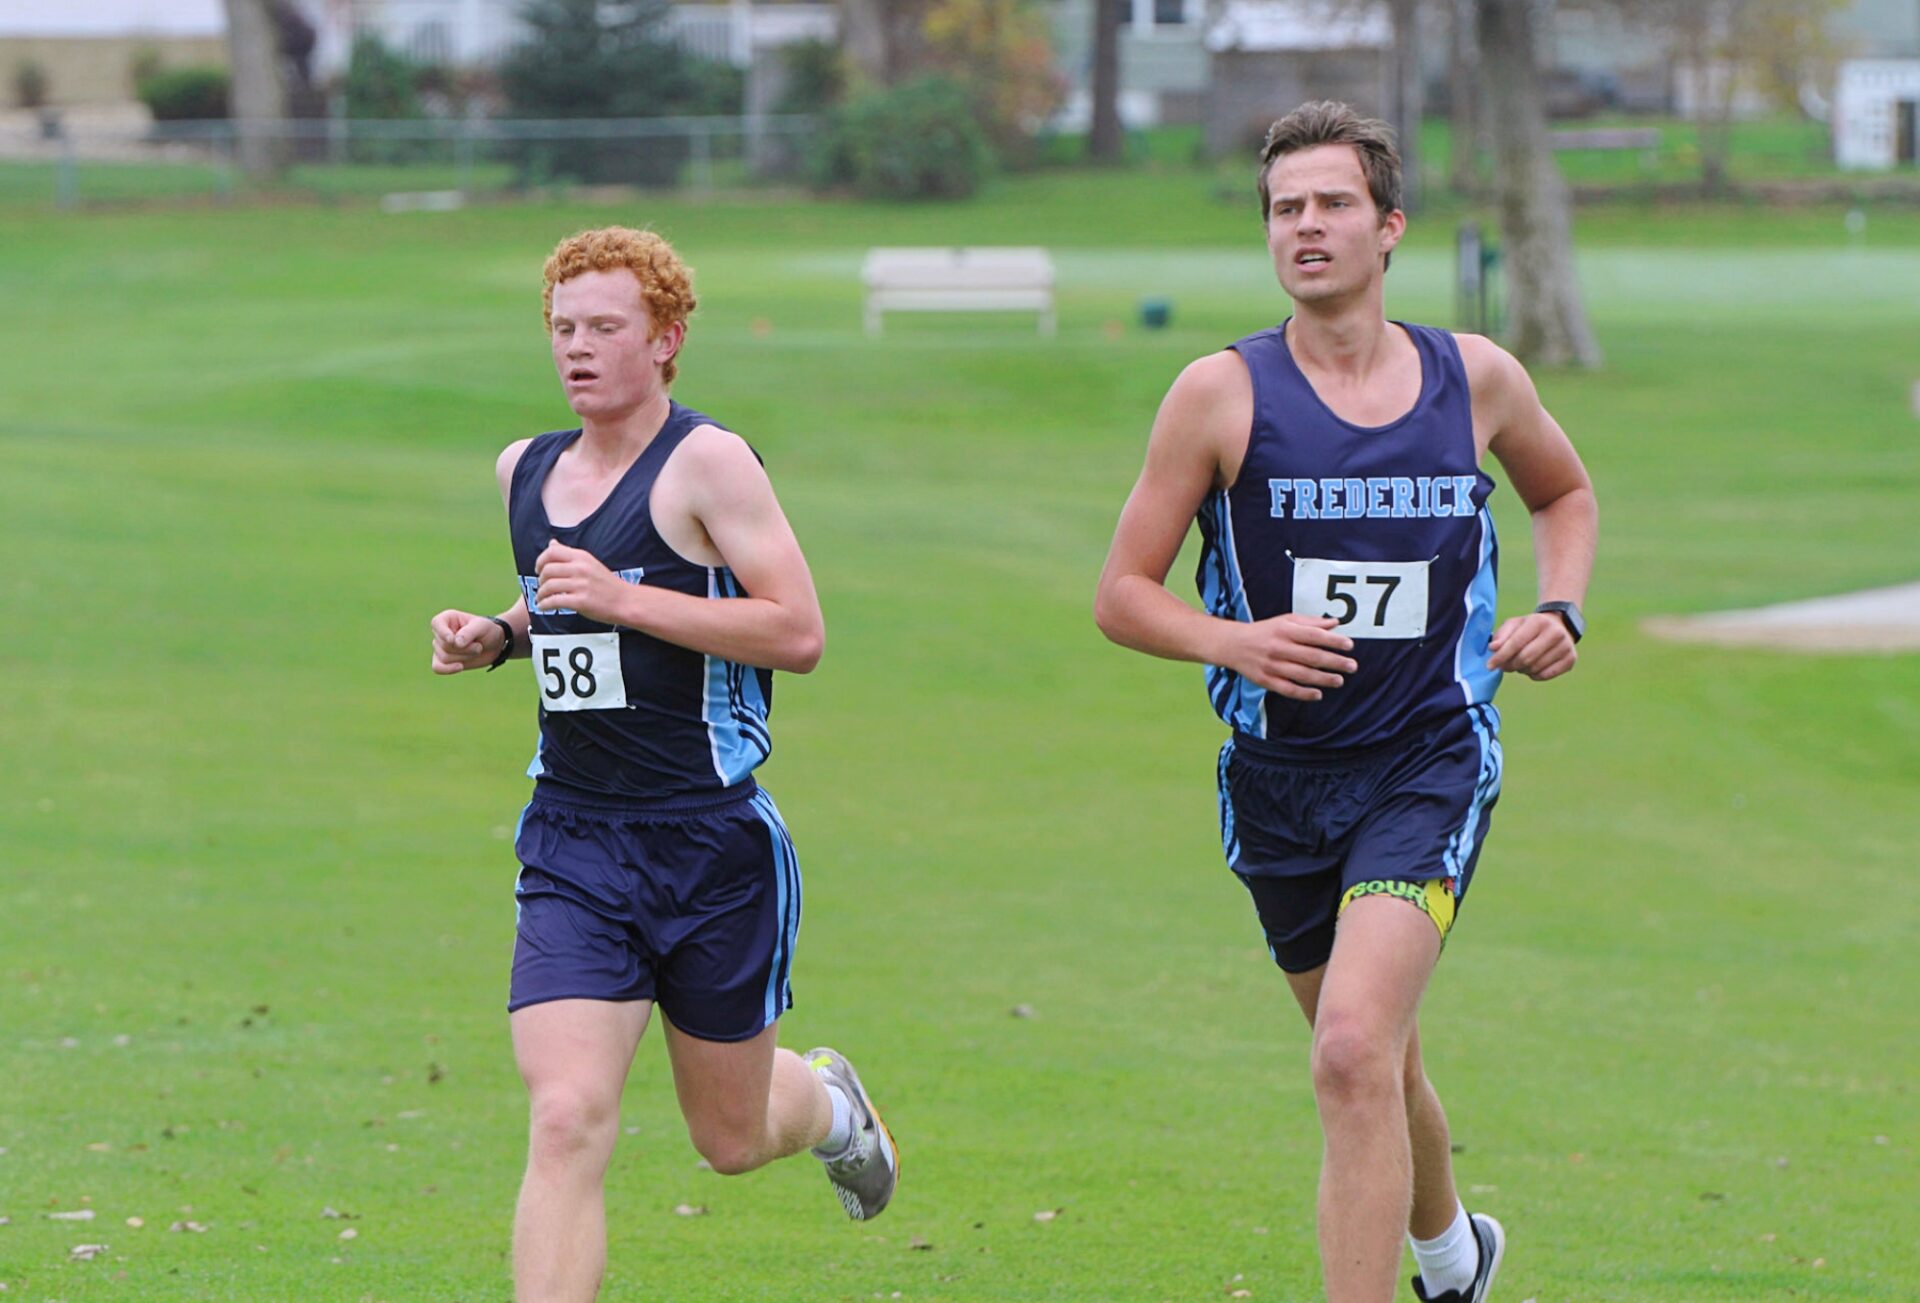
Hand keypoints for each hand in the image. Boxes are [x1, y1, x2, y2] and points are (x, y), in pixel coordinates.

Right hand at [430, 609, 504, 674]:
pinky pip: (437, 668)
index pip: (436, 623)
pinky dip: (448, 669)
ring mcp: (440, 647)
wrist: (493, 645)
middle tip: (478, 646)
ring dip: (465, 657)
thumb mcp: (482, 627)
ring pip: (445, 658)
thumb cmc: (487, 631)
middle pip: (445, 645)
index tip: (452, 639)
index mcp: (447, 618)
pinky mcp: (443, 661)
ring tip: (476, 651)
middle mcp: (440, 632)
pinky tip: (460, 667)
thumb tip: (454, 643)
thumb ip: (469, 633)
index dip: (443, 633)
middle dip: (465, 649)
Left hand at [534, 540, 629, 625]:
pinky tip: (544, 607)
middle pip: (548, 570)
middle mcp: (581, 569)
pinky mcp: (581, 601)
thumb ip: (569, 554)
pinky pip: (555, 601)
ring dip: (540, 594)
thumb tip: (551, 543)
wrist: (626, 601)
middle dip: (540, 580)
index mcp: (582, 557)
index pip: (552, 551)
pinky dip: (544, 604)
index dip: (540, 560)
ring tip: (541, 598)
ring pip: (549, 586)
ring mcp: (581, 585)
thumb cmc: (607, 584)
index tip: (539, 570)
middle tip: (542, 586)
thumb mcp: (590, 563)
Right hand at [1223, 613, 1358, 701]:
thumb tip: (1335, 623)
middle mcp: (1279, 647)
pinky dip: (1304, 693)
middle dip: (1334, 662)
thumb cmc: (1265, 631)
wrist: (1233, 645)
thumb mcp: (1286, 620)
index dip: (1333, 641)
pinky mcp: (1266, 680)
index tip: (1349, 645)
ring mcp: (1272, 665)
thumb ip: (1311, 622)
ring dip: (1323, 679)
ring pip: (1302, 675)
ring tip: (1339, 681)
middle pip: (1311, 657)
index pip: (1314, 636)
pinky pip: (1288, 689)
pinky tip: (1318, 694)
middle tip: (1352, 666)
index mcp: (1285, 630)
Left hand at [1488, 612, 1576, 680]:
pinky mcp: (1571, 659)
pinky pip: (1546, 675)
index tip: (1489, 666)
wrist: (1558, 626)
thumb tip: (1493, 648)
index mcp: (1539, 621)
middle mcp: (1555, 633)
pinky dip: (1533, 675)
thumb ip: (1501, 635)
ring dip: (1521, 670)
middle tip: (1504, 666)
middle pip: (1525, 658)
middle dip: (1510, 665)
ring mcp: (1566, 647)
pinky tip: (1531, 668)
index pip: (1516, 643)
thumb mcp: (1514, 625)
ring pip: (1535, 668)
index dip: (1501, 656)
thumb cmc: (1529, 627)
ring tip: (1519, 664)